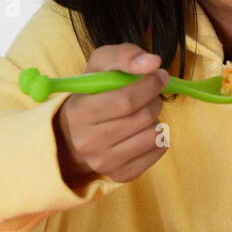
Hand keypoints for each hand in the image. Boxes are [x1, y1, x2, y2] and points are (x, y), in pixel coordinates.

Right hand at [52, 43, 169, 186]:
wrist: (74, 135)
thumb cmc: (92, 94)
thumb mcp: (100, 66)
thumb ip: (125, 56)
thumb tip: (153, 62)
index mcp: (80, 113)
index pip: (126, 100)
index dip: (149, 85)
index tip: (158, 75)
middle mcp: (88, 142)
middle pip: (142, 117)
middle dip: (154, 100)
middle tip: (151, 93)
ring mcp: (104, 162)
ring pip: (153, 134)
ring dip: (156, 118)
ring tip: (142, 113)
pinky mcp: (121, 175)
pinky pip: (158, 151)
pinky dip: (158, 136)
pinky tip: (143, 130)